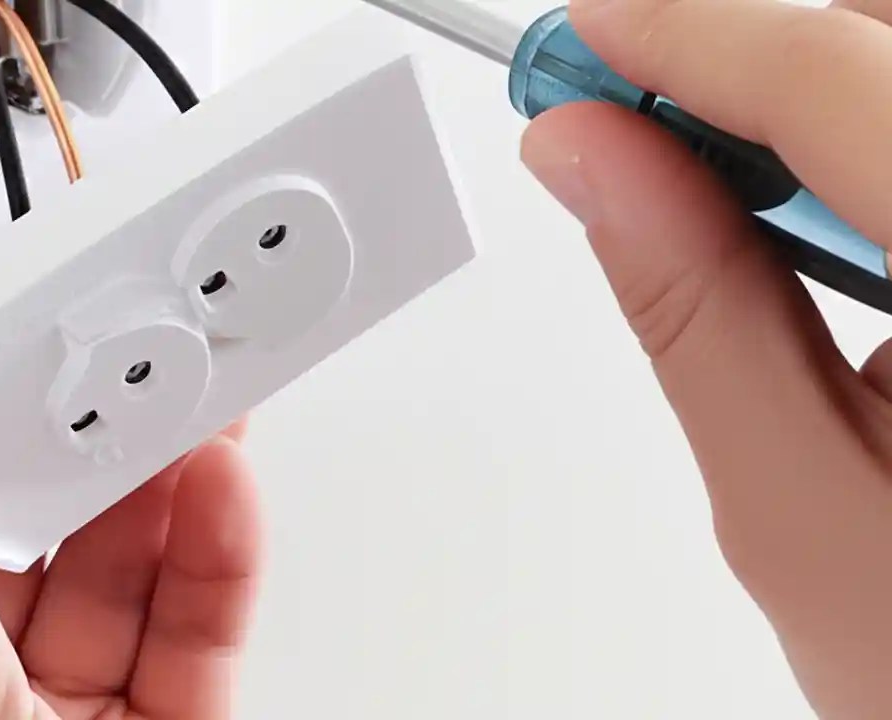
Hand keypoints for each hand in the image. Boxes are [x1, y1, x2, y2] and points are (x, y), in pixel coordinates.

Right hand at [521, 0, 891, 715]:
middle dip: (759, 41)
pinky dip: (859, 131)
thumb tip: (592, 164)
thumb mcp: (799, 511)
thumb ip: (693, 313)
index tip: (588, 40)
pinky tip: (796, 194)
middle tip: (619, 95)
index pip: (849, 89)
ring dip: (808, 80)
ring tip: (693, 160)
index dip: (696, 40)